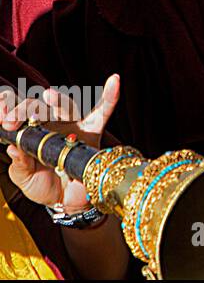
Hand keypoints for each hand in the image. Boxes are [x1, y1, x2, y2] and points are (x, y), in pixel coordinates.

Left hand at [2, 74, 119, 211]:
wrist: (69, 201)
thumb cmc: (43, 186)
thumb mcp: (24, 179)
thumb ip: (19, 165)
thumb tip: (13, 149)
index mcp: (30, 132)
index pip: (17, 112)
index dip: (8, 108)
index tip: (4, 120)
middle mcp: (50, 124)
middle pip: (38, 106)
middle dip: (25, 109)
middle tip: (13, 119)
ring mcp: (73, 127)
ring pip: (66, 107)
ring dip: (58, 100)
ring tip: (49, 95)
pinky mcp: (92, 133)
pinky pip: (102, 113)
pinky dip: (109, 97)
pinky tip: (113, 81)